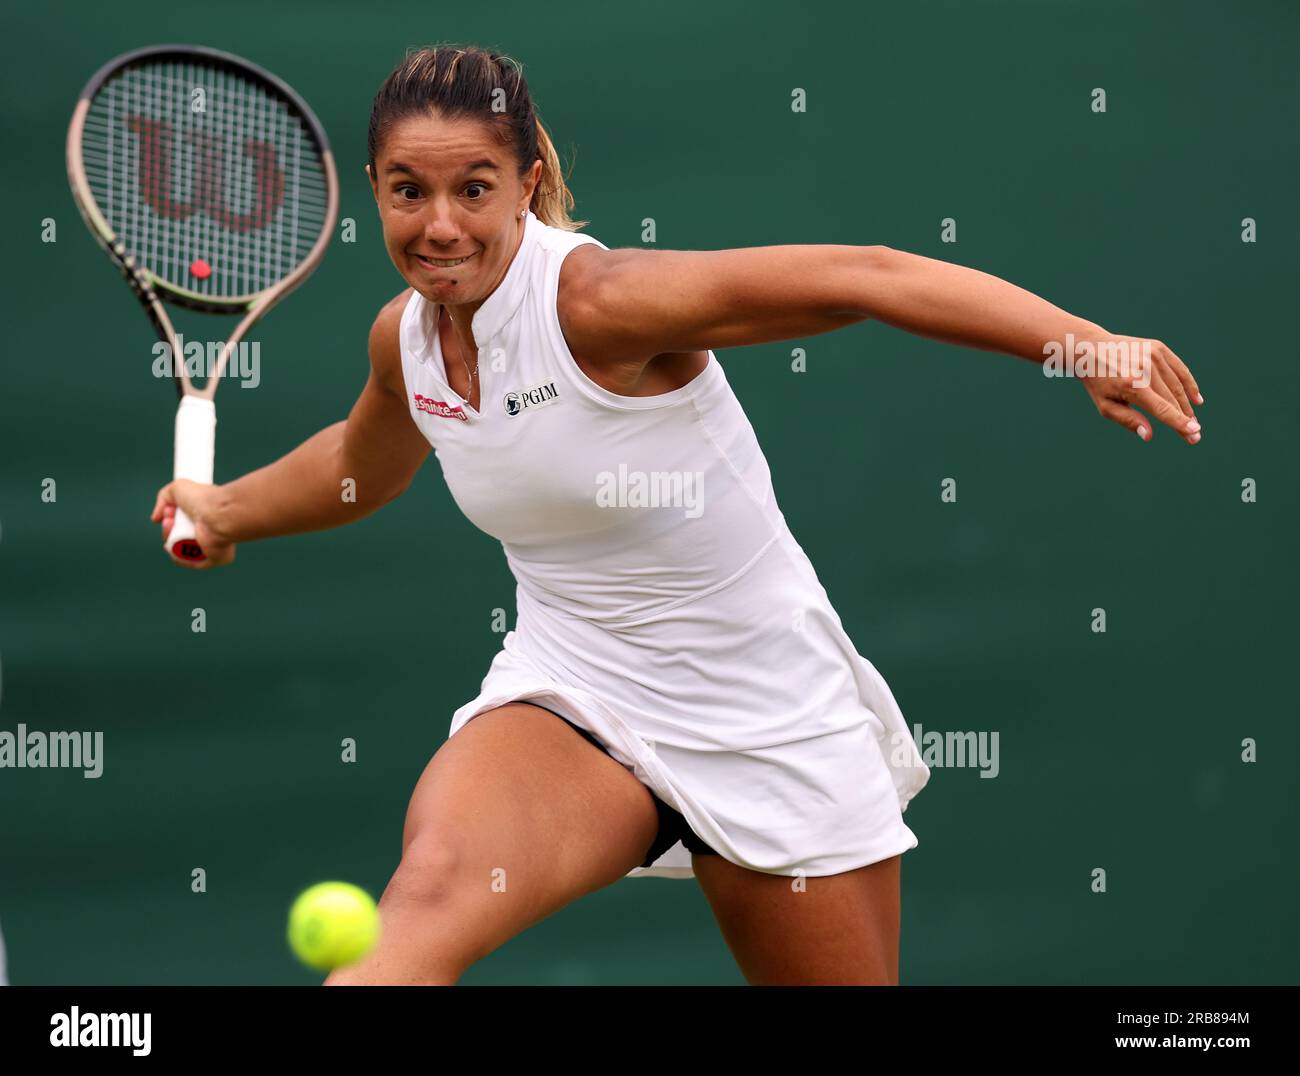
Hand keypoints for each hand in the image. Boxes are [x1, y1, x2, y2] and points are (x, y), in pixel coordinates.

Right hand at [149, 480, 236, 568]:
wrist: (218, 513)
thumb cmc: (203, 499)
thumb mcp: (178, 488)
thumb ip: (164, 498)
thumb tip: (156, 518)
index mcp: (207, 514)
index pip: (186, 521)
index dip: (172, 519)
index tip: (169, 512)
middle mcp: (211, 528)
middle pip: (182, 535)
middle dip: (169, 529)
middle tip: (170, 521)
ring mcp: (214, 544)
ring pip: (186, 549)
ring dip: (172, 541)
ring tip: (171, 528)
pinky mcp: (216, 558)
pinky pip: (195, 563)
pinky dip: (180, 558)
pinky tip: (171, 549)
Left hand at [1076, 333, 1202, 443]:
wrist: (1091, 349)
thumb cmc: (1098, 383)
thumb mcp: (1105, 406)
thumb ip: (1128, 420)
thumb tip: (1148, 436)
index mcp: (1132, 386)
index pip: (1162, 409)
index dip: (1179, 422)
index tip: (1194, 433)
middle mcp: (1146, 369)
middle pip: (1172, 399)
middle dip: (1185, 419)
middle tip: (1195, 436)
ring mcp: (1153, 356)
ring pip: (1178, 386)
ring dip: (1187, 405)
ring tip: (1192, 421)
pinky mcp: (1158, 348)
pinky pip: (1179, 369)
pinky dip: (1189, 384)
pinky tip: (1196, 399)